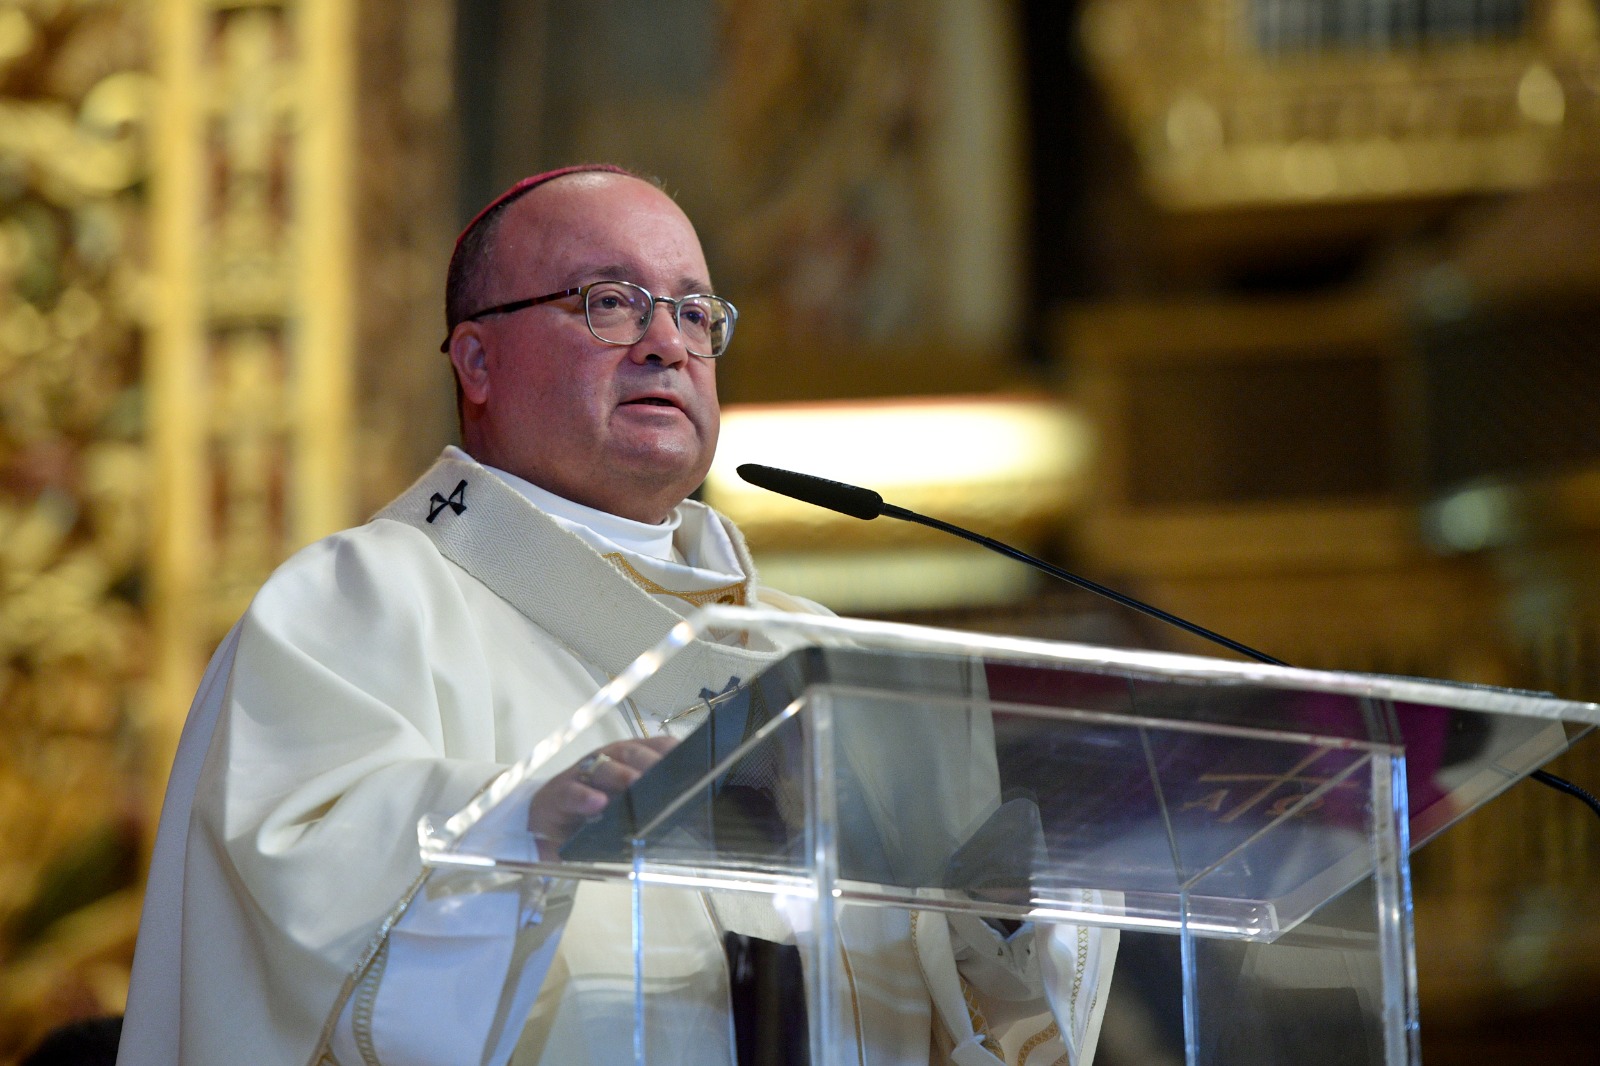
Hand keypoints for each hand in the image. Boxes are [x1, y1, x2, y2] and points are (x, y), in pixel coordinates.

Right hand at [527, 737, 677, 845]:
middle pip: (631, 752)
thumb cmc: (595, 811)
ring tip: (635, 786)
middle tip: (667, 779)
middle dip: (651, 763)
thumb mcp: (626, 804)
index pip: (655, 746)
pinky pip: (572, 791)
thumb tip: (688, 812)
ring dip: (622, 775)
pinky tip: (597, 803)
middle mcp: (608, 759)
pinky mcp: (560, 792)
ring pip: (604, 766)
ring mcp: (584, 773)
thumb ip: (652, 801)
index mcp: (629, 758)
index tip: (694, 762)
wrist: (547, 822)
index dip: (672, 752)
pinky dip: (584, 797)